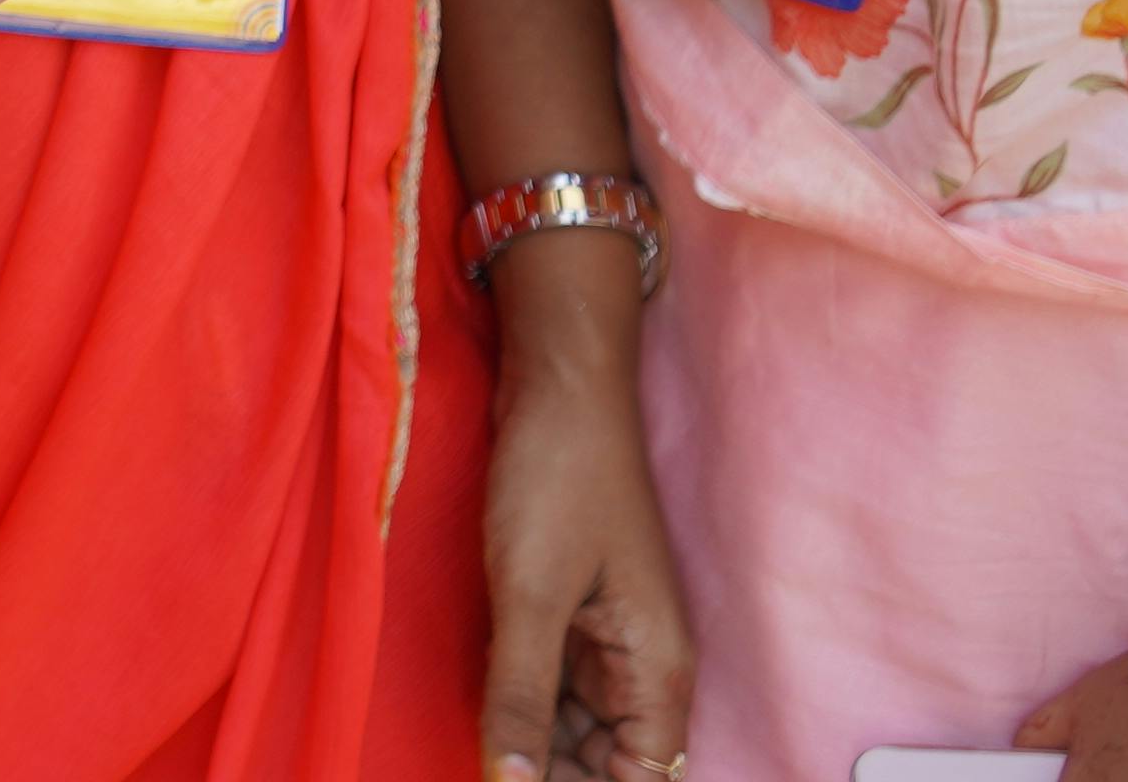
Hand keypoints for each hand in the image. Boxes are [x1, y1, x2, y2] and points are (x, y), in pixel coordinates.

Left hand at [473, 237, 691, 781]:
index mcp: (656, 672)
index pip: (641, 777)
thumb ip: (522, 694)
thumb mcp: (530, 593)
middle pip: (606, 759)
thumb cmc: (558, 479)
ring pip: (573, 725)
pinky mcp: (570, 610)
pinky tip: (474, 702)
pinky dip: (517, 697)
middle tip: (481, 763)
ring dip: (529, 738)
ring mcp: (605, 638)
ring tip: (470, 740)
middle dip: (549, 770)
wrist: (558, 385)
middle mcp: (641, 666)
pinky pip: (548, 680)